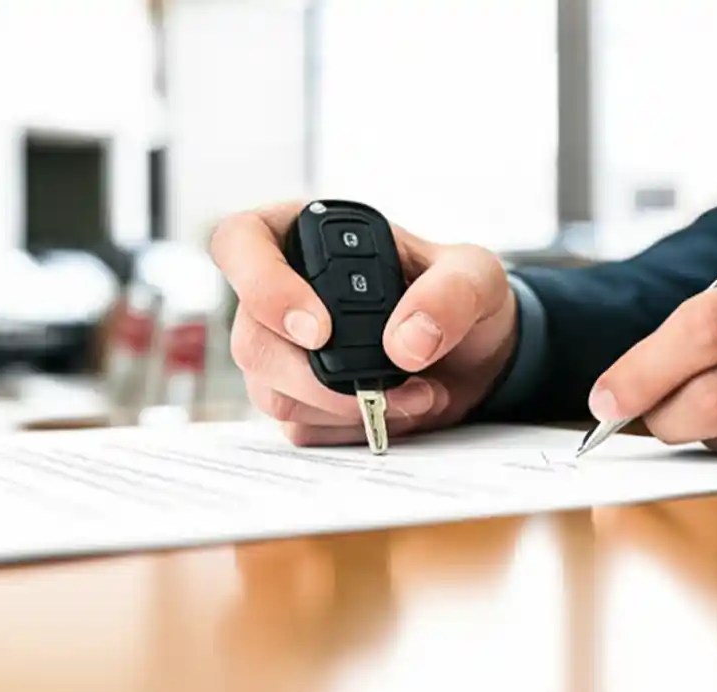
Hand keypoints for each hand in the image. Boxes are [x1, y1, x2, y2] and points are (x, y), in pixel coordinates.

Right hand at [210, 201, 516, 445]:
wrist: (474, 356)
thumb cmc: (460, 297)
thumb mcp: (475, 276)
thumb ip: (450, 294)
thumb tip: (404, 343)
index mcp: (308, 237)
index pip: (240, 243)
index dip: (262, 287)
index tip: (319, 329)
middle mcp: (282, 292)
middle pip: (251, 340)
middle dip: (318, 378)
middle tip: (384, 384)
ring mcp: (284, 351)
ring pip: (271, 392)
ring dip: (344, 407)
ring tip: (415, 394)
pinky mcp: (300, 400)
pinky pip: (300, 428)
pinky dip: (351, 428)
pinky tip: (397, 410)